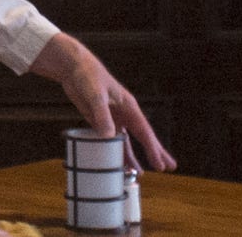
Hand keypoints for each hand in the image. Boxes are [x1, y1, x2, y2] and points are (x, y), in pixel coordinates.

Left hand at [31, 30, 173, 171]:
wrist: (73, 67)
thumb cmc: (88, 76)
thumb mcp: (95, 95)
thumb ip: (102, 114)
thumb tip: (110, 136)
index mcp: (129, 106)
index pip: (144, 132)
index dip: (152, 149)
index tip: (161, 165)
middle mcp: (124, 114)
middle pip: (142, 137)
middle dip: (155, 153)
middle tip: (169, 168)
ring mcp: (113, 118)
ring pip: (126, 142)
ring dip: (133, 157)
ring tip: (142, 174)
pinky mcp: (100, 120)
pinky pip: (110, 140)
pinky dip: (115, 151)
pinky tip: (117, 162)